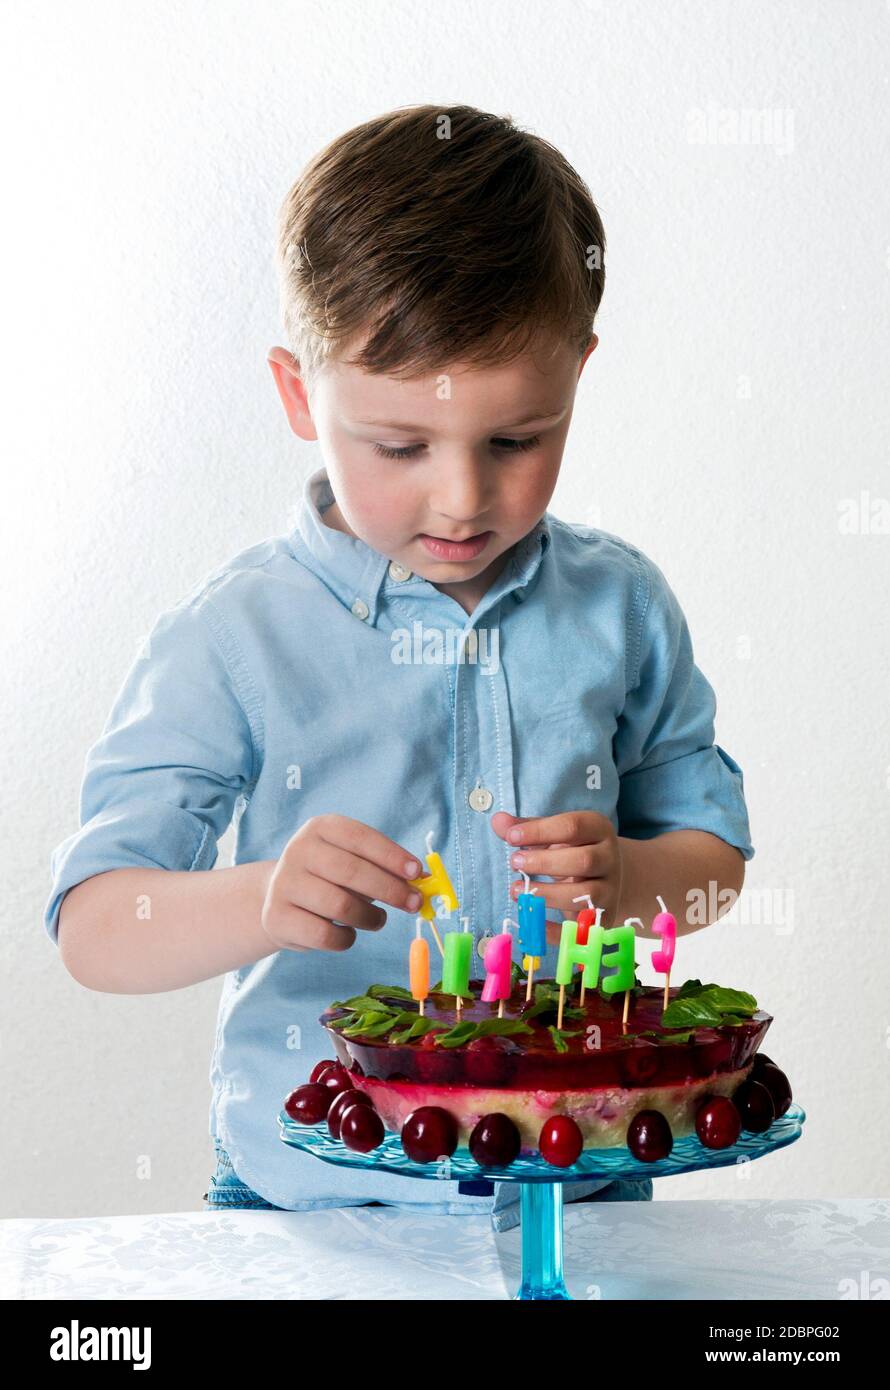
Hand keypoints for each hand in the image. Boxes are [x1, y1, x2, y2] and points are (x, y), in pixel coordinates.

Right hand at [261, 814, 423, 951]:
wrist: (278, 898)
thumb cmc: (329, 878)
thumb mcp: (353, 861)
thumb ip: (385, 868)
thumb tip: (423, 880)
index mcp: (320, 828)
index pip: (360, 838)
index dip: (391, 855)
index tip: (417, 872)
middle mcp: (298, 850)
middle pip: (351, 871)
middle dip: (390, 889)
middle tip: (413, 903)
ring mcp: (284, 884)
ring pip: (340, 906)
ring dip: (370, 918)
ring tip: (378, 920)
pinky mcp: (277, 917)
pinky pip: (325, 935)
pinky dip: (346, 939)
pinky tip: (349, 933)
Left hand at [491, 809, 622, 942]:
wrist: (605, 876)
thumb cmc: (570, 849)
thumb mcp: (551, 834)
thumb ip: (525, 828)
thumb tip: (497, 820)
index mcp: (597, 829)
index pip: (572, 826)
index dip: (540, 831)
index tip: (511, 837)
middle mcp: (610, 858)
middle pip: (584, 860)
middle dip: (544, 863)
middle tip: (514, 862)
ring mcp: (610, 889)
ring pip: (586, 895)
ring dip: (547, 894)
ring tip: (515, 890)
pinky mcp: (605, 917)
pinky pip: (582, 928)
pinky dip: (556, 928)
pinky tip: (531, 919)